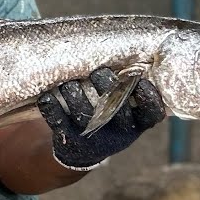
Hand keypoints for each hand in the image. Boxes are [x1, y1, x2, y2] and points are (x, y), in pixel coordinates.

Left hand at [35, 68, 165, 170]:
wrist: (85, 149)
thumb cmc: (111, 115)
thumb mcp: (129, 108)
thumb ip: (131, 86)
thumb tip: (134, 50)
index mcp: (138, 123)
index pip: (151, 113)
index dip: (149, 97)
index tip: (141, 81)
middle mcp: (120, 134)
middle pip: (116, 109)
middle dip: (107, 85)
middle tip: (99, 71)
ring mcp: (95, 138)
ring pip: (84, 113)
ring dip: (75, 92)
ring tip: (70, 82)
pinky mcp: (70, 140)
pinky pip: (58, 122)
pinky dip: (52, 107)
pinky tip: (47, 96)